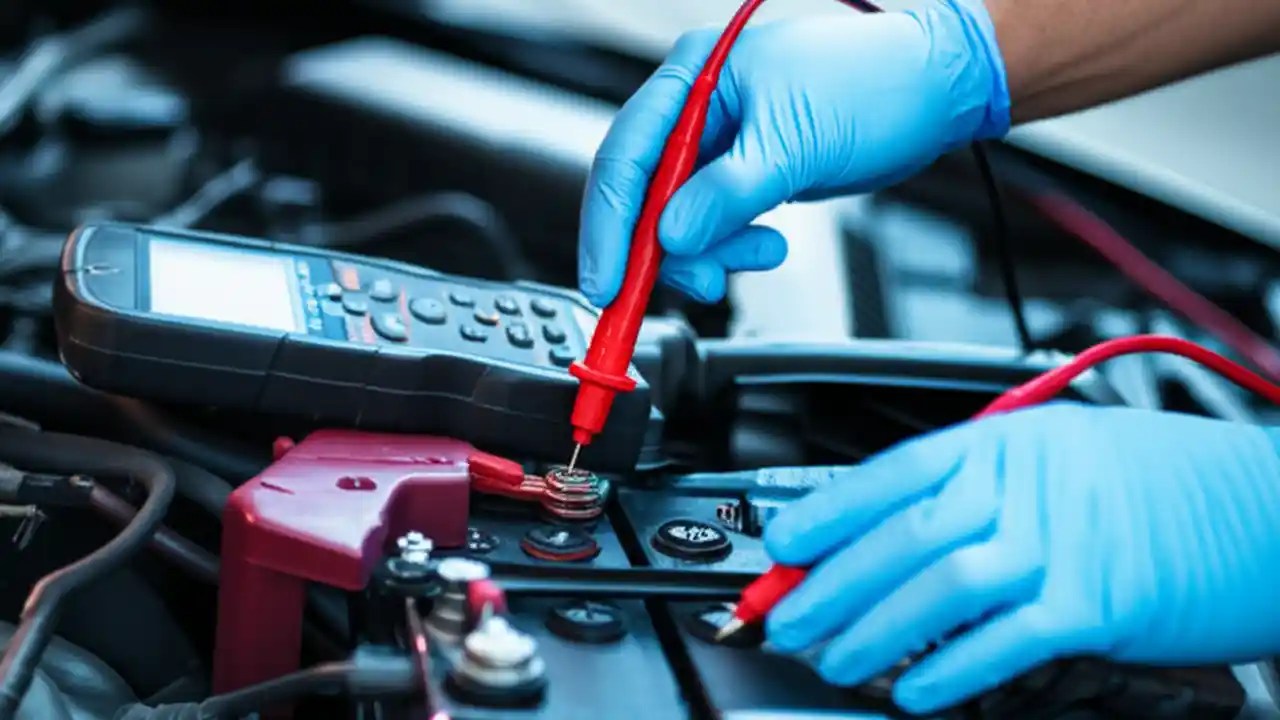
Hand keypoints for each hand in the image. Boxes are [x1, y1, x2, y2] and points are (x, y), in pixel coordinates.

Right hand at [578, 0, 1010, 305]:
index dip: (611, 224)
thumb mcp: (794, 144)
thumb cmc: (874, 87)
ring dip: (709, 254)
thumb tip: (671, 239)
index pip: (627, 155)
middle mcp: (695, 108)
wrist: (935, 92)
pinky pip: (713, 225)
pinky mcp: (741, 174)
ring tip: (758, 256)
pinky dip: (733, 248)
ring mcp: (717, 143)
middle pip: (643, 194)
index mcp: (695, 75)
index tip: (608, 282)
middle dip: (660, 251)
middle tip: (691, 288)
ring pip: (678, 219)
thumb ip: (727, 195)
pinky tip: (767, 247)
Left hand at [763, 403, 1279, 714]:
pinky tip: (915, 689)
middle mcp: (1024, 485)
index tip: (782, 546)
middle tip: (785, 618)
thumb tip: (891, 533)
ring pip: (938, 587)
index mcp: (1007, 442)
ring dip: (873, 629)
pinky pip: (1000, 640)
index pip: (891, 473)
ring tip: (833, 658)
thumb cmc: (1162, 484)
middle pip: (900, 535)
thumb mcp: (1061, 458)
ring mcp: (1060, 544)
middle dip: (828, 584)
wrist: (1261, 508)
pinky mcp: (1094, 605)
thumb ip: (980, 489)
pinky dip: (949, 669)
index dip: (826, 512)